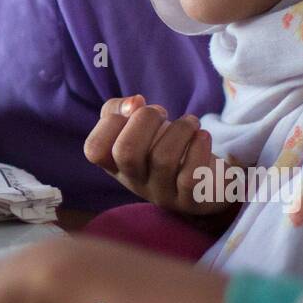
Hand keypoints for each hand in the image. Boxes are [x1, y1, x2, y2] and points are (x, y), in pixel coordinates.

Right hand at [84, 95, 227, 213]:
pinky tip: (202, 137)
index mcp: (116, 165)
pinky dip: (198, 147)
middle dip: (145, 119)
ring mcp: (163, 193)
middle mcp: (135, 182)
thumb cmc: (167, 146)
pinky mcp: (192, 199)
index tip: (134, 108)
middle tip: (162, 112)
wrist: (208, 182)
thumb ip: (122, 109)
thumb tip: (134, 103)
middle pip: (126, 152)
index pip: (94, 150)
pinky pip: (190, 175)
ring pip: (163, 159)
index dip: (110, 122)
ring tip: (190, 123)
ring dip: (180, 128)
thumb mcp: (139, 128)